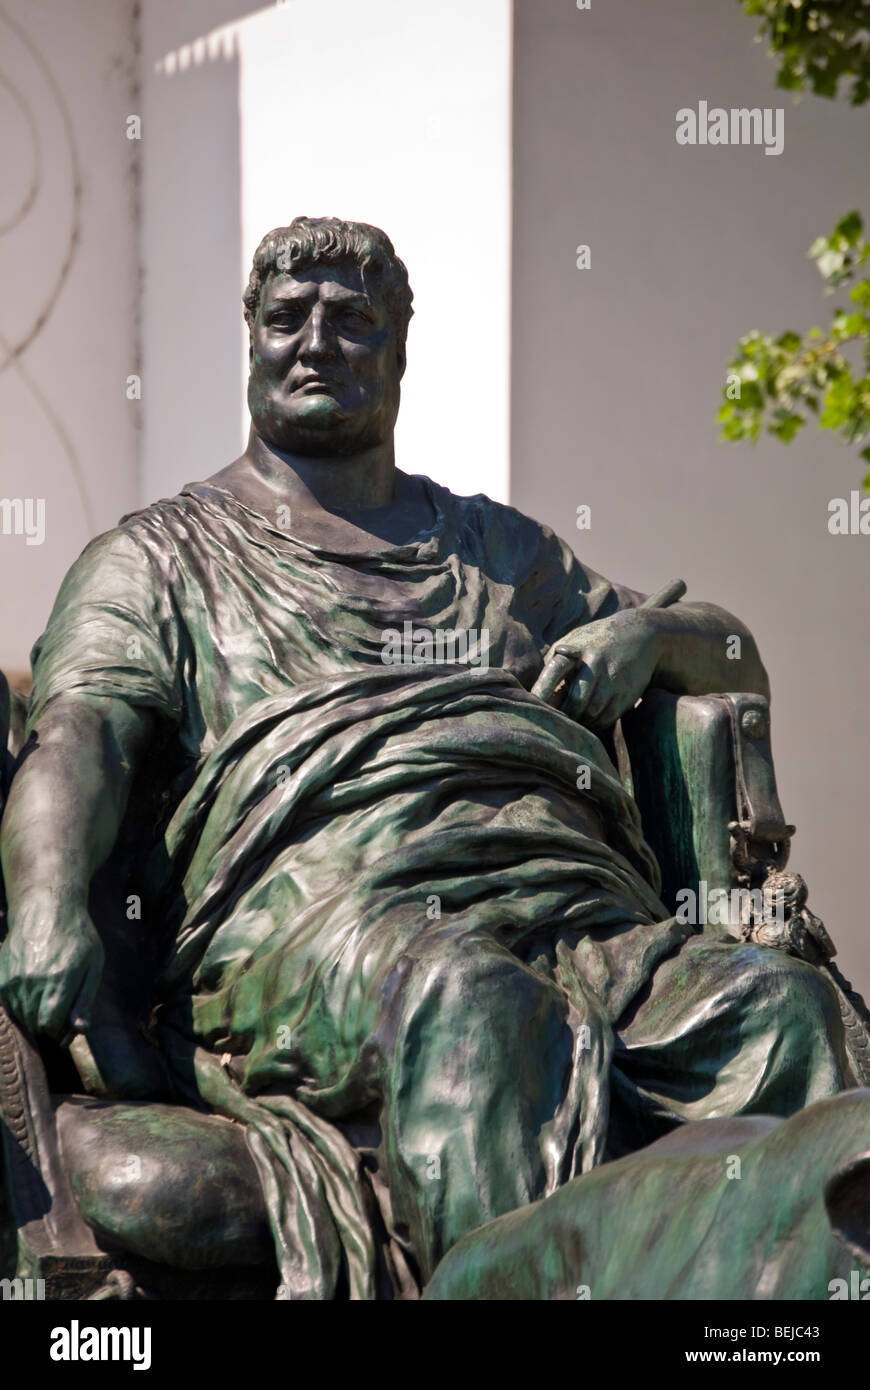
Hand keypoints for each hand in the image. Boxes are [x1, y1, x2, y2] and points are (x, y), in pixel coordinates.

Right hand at [0, 891, 103, 1040]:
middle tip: (57, 1002)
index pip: (50, 1026)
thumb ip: (85, 1000)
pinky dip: (18, 1001)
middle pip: (34, 1024)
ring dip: (32, 1011)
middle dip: (47, 1021)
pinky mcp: (0, 975)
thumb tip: (80, 1030)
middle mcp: (33, 982)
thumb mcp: (94, 964)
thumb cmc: (77, 936)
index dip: (59, 1027)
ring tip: (45, 988)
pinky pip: (6, 1003)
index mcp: (60, 981)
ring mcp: (13, 978)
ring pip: (19, 1015)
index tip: (66, 1016)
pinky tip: (31, 983)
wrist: (47, 908)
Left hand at [535, 609, 661, 727]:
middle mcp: (596, 663)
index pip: (556, 670)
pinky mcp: (627, 694)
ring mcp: (614, 679)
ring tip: (570, 722)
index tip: (532, 705)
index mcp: (576, 649)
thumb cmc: (594, 642)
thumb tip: (530, 696)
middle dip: (563, 715)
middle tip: (552, 723)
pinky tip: (587, 720)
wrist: (640, 633)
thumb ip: (553, 665)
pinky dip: (594, 724)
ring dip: (578, 722)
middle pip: (576, 700)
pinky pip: (606, 718)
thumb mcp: (572, 642)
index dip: (543, 690)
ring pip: (591, 713)